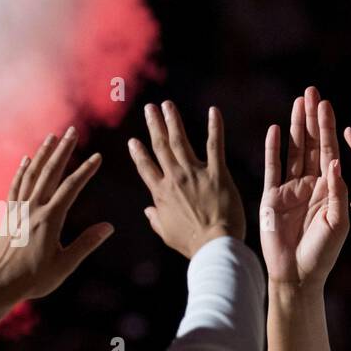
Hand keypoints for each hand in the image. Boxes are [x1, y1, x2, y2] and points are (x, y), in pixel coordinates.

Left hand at [0, 127, 111, 323]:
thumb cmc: (35, 278)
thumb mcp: (66, 264)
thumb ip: (86, 243)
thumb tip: (108, 227)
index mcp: (50, 219)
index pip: (71, 188)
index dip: (86, 171)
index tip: (98, 157)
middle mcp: (33, 208)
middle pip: (50, 172)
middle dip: (63, 150)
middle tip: (72, 131)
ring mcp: (18, 209)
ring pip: (32, 174)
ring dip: (43, 154)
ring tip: (52, 137)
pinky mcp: (8, 213)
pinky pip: (16, 185)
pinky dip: (22, 170)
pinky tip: (27, 159)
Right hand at [128, 101, 242, 257]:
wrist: (215, 245)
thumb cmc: (193, 244)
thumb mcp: (167, 234)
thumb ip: (156, 220)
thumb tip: (147, 211)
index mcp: (161, 194)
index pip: (146, 167)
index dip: (138, 153)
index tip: (133, 141)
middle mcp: (174, 179)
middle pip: (160, 147)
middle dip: (154, 125)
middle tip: (149, 108)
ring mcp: (195, 174)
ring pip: (180, 141)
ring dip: (173, 120)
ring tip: (167, 105)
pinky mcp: (216, 173)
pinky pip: (214, 145)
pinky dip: (214, 127)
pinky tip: (213, 111)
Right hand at [259, 86, 348, 287]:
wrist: (297, 275)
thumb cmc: (322, 254)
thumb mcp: (338, 223)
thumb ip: (337, 192)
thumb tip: (334, 162)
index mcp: (329, 190)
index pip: (329, 152)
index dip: (328, 128)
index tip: (328, 105)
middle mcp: (310, 185)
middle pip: (311, 145)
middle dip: (312, 119)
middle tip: (312, 92)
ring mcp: (290, 190)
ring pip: (293, 151)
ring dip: (295, 127)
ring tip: (297, 102)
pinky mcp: (271, 198)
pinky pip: (273, 168)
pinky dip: (274, 149)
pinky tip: (276, 130)